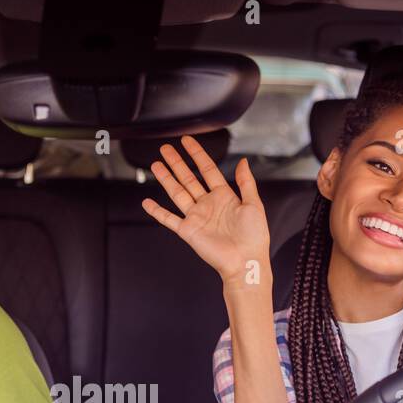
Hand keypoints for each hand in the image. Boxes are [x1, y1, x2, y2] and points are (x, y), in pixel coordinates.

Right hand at [140, 136, 271, 284]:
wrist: (245, 261)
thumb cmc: (253, 237)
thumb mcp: (254, 204)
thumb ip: (245, 182)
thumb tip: (242, 162)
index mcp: (224, 196)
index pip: (207, 169)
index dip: (197, 154)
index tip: (187, 142)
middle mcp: (207, 205)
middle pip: (188, 178)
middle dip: (176, 162)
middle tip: (165, 149)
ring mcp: (196, 217)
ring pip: (177, 193)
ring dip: (166, 179)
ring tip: (156, 165)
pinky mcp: (188, 231)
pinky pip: (168, 219)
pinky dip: (157, 211)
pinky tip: (147, 203)